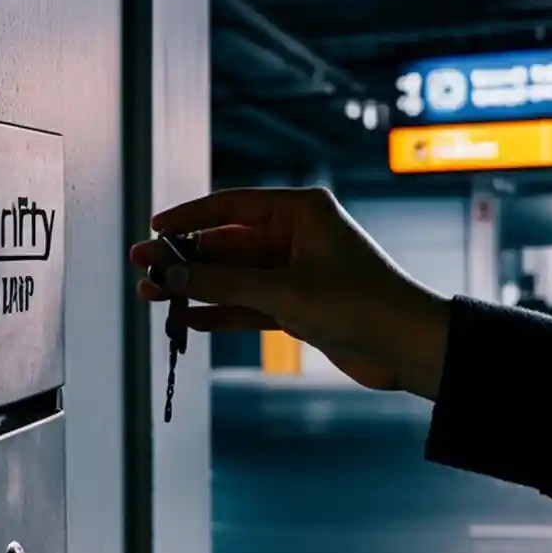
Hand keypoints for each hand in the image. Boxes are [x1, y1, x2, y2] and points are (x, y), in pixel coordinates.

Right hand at [130, 187, 450, 399]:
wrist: (410, 346)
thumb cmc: (360, 304)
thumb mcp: (285, 292)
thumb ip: (225, 284)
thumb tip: (174, 276)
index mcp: (301, 211)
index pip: (230, 206)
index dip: (188, 217)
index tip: (153, 229)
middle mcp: (296, 235)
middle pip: (227, 243)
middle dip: (186, 259)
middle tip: (141, 268)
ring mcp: (296, 270)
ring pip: (234, 276)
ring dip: (197, 288)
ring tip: (152, 297)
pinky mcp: (299, 304)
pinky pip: (249, 302)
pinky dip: (221, 311)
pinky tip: (188, 320)